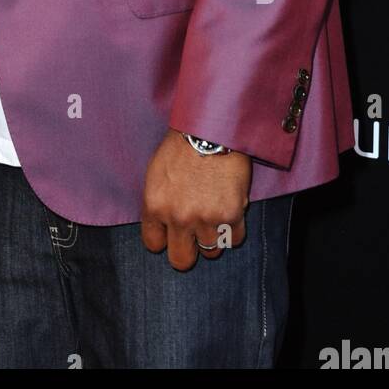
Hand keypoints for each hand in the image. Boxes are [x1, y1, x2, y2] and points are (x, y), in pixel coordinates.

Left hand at [141, 129, 251, 270]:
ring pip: (211, 251)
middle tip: (195, 236)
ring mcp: (205, 218)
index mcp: (155, 205)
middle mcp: (178, 217)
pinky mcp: (231, 215)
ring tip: (214, 214)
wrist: (211, 129)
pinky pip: (234, 239)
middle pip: (181, 260)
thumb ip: (158, 203)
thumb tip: (161, 226)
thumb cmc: (182, 147)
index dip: (164, 239)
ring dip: (213, 236)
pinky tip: (229, 210)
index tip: (171, 234)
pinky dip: (233, 229)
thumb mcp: (156, 174)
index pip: (153, 244)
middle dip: (188, 251)